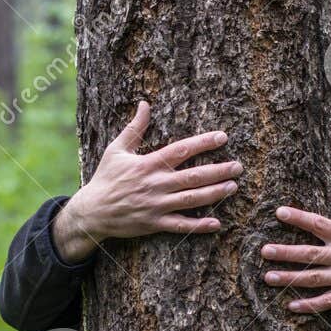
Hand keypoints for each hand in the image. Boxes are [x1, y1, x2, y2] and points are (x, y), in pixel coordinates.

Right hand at [53, 101, 241, 260]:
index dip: (203, 143)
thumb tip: (144, 104)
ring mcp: (156, 206)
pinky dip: (198, 226)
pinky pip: (180, 226)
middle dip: (218, 171)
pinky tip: (217, 223)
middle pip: (193, 176)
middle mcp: (155, 185)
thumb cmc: (105, 178)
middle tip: (238, 166)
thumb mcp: (116, 149)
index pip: (181, 150)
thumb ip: (134, 128)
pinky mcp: (155, 224)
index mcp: (148, 164)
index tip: (223, 137)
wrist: (92, 212)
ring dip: (214, 194)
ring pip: (191, 200)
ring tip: (233, 187)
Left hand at [261, 180, 330, 316]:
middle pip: (312, 254)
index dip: (300, 218)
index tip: (279, 212)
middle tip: (264, 250)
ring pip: (315, 278)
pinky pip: (328, 301)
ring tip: (268, 277)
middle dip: (287, 252)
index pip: (320, 224)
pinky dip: (310, 305)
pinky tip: (292, 305)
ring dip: (291, 279)